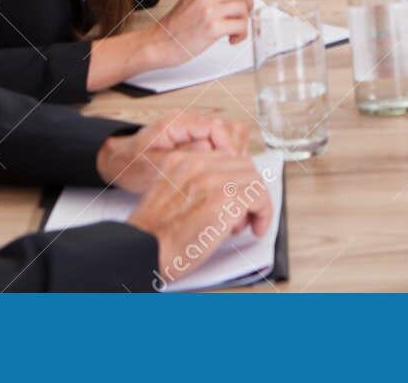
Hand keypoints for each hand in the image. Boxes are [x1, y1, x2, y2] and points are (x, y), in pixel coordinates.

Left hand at [96, 111, 250, 192]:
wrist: (120, 162)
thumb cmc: (132, 165)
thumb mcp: (153, 165)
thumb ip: (182, 156)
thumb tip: (210, 150)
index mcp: (178, 124)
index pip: (217, 127)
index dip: (229, 148)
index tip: (232, 167)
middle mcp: (191, 123)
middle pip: (231, 129)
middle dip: (237, 154)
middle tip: (235, 178)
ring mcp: (197, 130)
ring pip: (233, 136)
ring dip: (236, 157)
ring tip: (231, 180)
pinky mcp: (199, 140)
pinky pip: (225, 145)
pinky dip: (229, 160)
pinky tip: (223, 178)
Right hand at [126, 152, 273, 283]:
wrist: (143, 250)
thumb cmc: (152, 234)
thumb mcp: (165, 194)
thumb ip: (190, 183)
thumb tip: (221, 192)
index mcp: (181, 160)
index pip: (225, 158)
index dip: (236, 179)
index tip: (239, 197)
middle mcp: (197, 164)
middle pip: (243, 166)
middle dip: (249, 190)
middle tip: (247, 212)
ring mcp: (212, 179)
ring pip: (254, 179)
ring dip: (257, 202)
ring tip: (250, 222)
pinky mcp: (225, 198)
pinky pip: (259, 197)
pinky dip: (263, 213)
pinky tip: (256, 228)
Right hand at [147, 0, 255, 67]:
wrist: (160, 42)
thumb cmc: (176, 25)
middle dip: (248, 6)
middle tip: (241, 16)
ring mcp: (209, 10)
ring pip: (244, 9)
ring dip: (244, 22)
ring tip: (234, 30)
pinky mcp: (213, 28)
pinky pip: (241, 26)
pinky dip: (241, 35)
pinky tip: (231, 39)